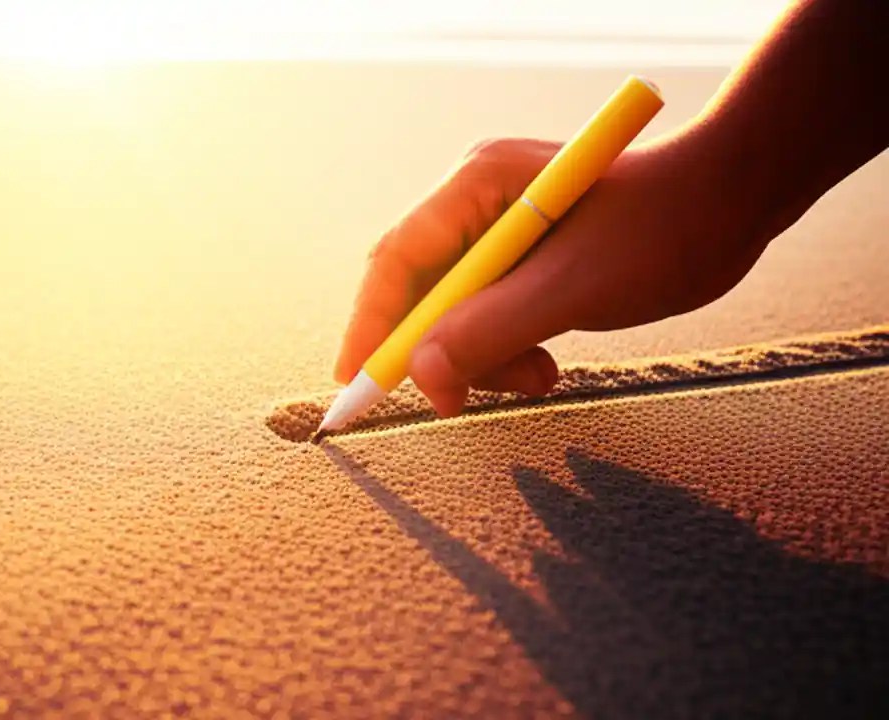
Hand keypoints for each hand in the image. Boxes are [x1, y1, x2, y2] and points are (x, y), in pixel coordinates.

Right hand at [335, 133, 770, 417]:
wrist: (737, 202)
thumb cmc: (666, 226)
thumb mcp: (574, 287)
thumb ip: (491, 330)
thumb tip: (421, 377)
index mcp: (479, 184)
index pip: (399, 259)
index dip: (370, 323)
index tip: (352, 382)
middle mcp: (479, 202)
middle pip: (420, 290)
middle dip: (441, 349)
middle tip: (460, 397)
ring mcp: (501, 229)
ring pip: (456, 313)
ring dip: (485, 357)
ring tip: (538, 375)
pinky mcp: (525, 256)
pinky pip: (490, 315)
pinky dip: (508, 349)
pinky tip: (546, 362)